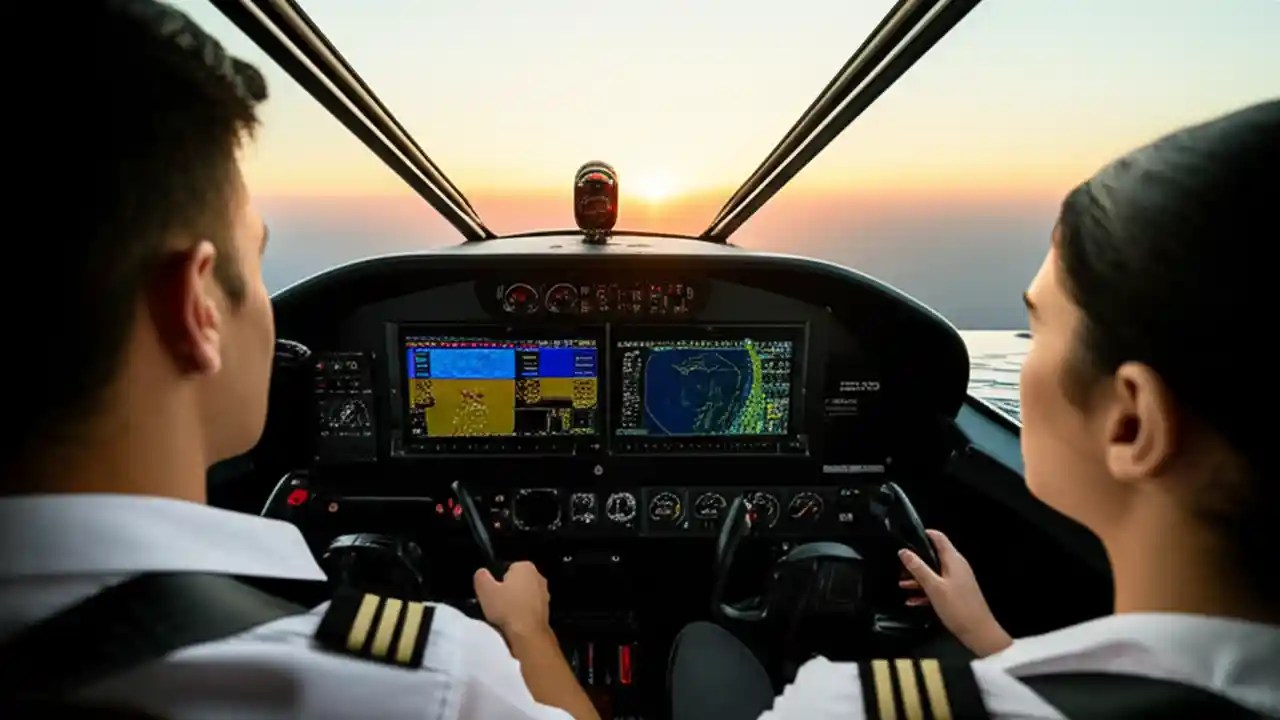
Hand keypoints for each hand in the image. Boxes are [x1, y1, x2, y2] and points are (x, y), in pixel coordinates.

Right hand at [474, 561, 550, 637]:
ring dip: (516, 603)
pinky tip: (515, 622)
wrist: (527, 634)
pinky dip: (523, 613)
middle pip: (516, 582)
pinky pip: (529, 608)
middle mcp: (539, 576)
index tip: (493, 592)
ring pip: (524, 595)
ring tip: (505, 615)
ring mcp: (545, 594)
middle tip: (497, 603)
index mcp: (525, 566)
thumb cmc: (507, 608)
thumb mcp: (484, 590)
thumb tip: (482, 573)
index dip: (497, 580)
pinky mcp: (547, 610)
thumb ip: (481, 576)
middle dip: (508, 590)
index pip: (507, 568)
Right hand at [899, 529, 1011, 656]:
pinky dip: (925, 591)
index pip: (939, 538)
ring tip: (901, 583)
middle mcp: (957, 567)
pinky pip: (938, 587)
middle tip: (899, 564)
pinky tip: (912, 600)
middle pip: (934, 556)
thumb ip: (918, 568)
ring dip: (918, 578)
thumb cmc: (957, 607)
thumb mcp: (934, 587)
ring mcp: (957, 581)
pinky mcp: (956, 594)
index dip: (924, 534)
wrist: (979, 632)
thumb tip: (904, 552)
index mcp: (953, 560)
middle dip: (916, 560)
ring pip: (934, 573)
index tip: (907, 537)